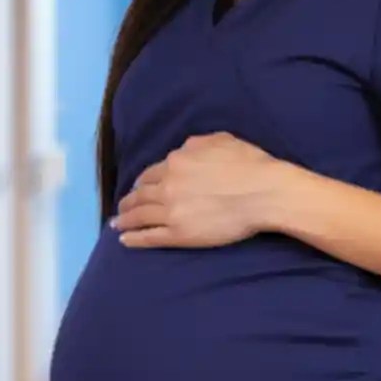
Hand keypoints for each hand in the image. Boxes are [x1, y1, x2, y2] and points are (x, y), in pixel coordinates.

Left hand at [112, 132, 286, 248]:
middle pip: (140, 194)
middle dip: (128, 201)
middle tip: (122, 208)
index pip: (151, 174)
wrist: (263, 192)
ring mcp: (171, 211)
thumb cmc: (249, 164)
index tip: (137, 188)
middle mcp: (168, 185)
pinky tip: (124, 241)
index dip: (141, 182)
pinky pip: (149, 237)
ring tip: (117, 224)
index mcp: (177, 162)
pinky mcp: (179, 234)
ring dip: (124, 220)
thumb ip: (197, 144)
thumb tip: (184, 151)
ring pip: (139, 215)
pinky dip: (134, 239)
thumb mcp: (220, 140)